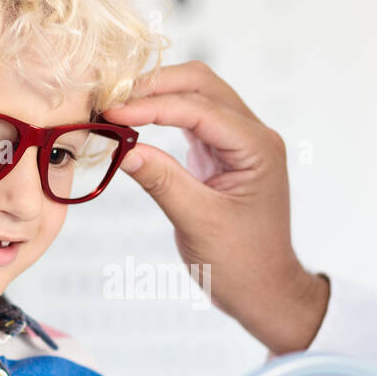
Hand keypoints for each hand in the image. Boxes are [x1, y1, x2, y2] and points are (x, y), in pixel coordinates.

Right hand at [102, 61, 329, 354]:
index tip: (113, 111)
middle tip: (111, 98)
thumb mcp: (198, 223)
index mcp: (258, 148)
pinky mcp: (222, 154)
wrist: (265, 291)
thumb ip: (162, 181)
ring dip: (158, 95)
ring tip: (117, 105)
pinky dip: (163, 114)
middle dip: (155, 85)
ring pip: (197, 96)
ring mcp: (239, 143)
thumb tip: (123, 148)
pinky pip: (192, 120)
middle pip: (202, 84)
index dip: (153, 104)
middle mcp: (254, 136)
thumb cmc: (241, 265)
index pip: (200, 108)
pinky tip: (135, 120)